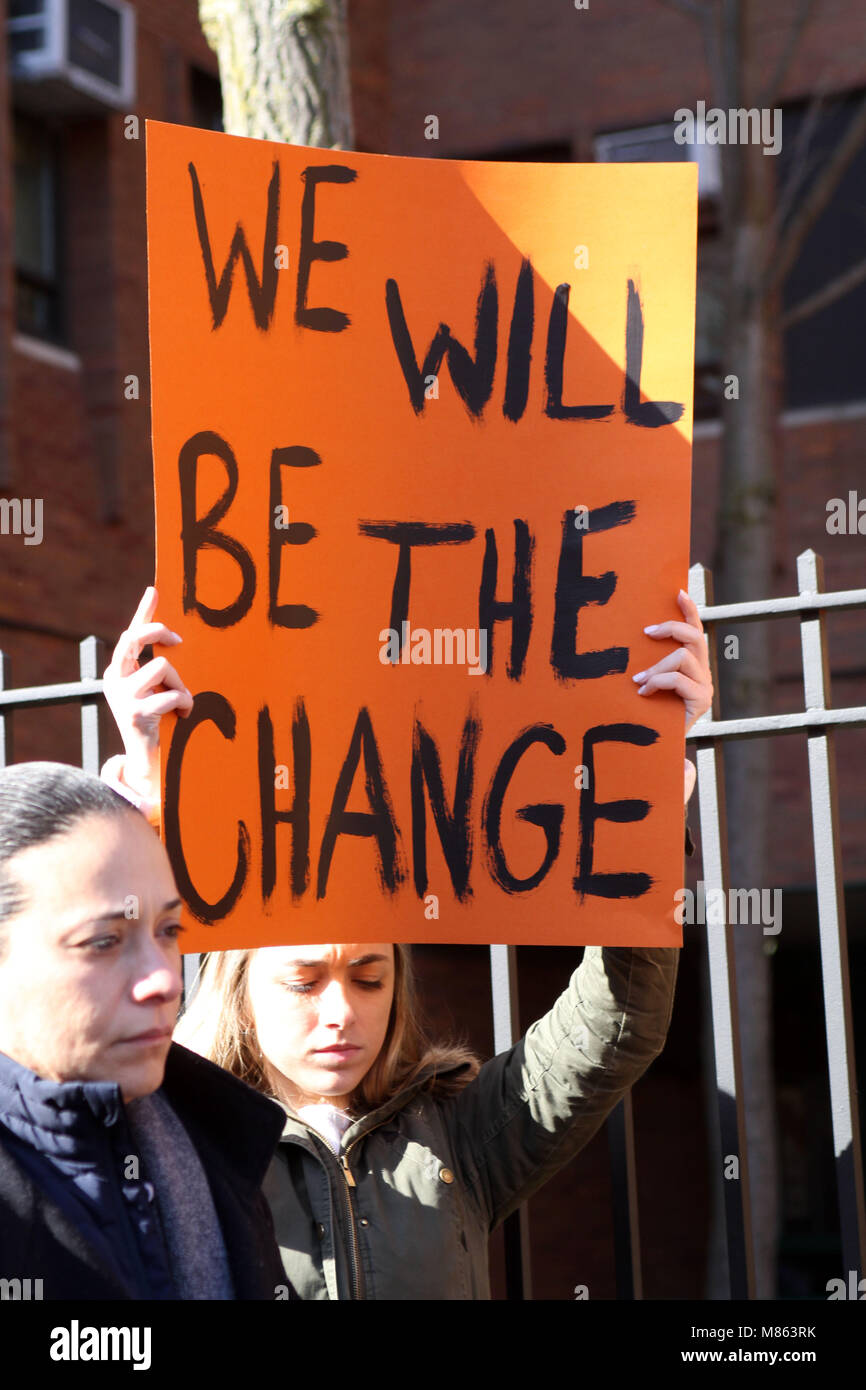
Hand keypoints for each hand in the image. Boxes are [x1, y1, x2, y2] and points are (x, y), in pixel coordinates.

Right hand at [102, 587, 192, 799]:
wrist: (146, 756)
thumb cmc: (155, 717)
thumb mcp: (152, 689)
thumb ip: (157, 666)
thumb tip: (174, 640)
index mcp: (119, 671)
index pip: (130, 633)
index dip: (143, 611)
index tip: (155, 590)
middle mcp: (115, 680)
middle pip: (134, 638)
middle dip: (159, 633)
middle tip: (177, 641)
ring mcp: (123, 696)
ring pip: (161, 666)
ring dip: (179, 682)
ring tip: (180, 698)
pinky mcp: (136, 713)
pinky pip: (172, 695)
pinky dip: (185, 703)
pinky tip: (184, 715)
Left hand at [632, 588, 712, 802]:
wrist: (656, 752)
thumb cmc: (646, 716)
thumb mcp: (644, 686)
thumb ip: (646, 667)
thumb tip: (636, 636)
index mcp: (691, 665)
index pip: (694, 630)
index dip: (689, 610)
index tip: (678, 591)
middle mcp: (702, 673)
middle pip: (694, 637)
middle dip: (673, 628)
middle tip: (646, 632)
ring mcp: (704, 686)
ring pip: (684, 657)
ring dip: (658, 666)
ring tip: (639, 680)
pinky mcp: (702, 701)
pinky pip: (680, 680)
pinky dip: (659, 682)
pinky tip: (644, 693)